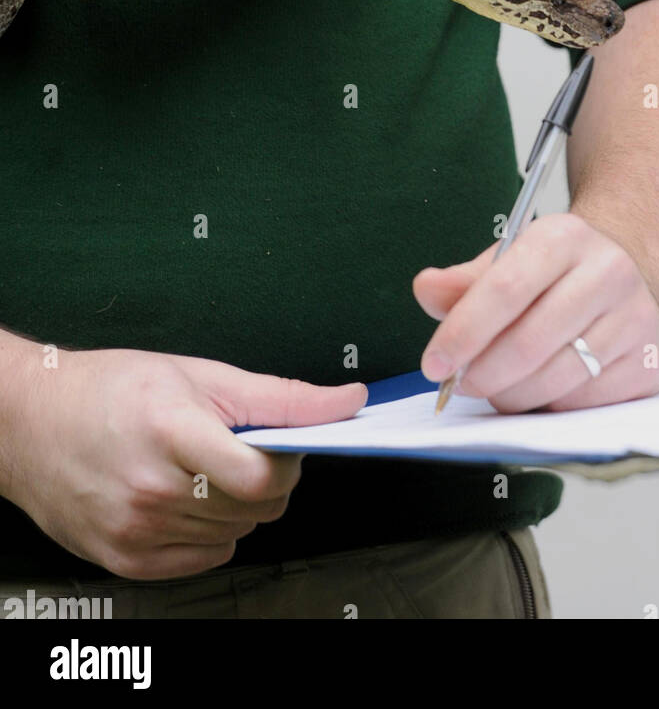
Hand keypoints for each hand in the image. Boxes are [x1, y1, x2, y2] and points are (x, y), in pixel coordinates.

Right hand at [2, 346, 365, 579]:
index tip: (283, 443)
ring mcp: (137, 531)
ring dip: (238, 504)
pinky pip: (207, 558)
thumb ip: (282, 397)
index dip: (289, 462)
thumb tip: (350, 403)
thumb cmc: (115, 389)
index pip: (263, 477)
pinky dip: (212, 530)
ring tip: (203, 467)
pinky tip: (186, 496)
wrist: (31, 423)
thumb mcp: (201, 374)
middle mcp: (152, 489)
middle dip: (267, 478)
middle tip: (240, 446)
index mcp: (172, 432)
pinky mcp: (127, 561)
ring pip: (237, 533)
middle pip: (257, 507)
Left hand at [414, 213, 658, 412]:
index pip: (505, 289)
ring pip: (556, 380)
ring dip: (513, 396)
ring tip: (499, 387)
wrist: (623, 278)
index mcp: (564, 237)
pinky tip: (543, 388)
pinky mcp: (652, 360)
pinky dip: (552, 406)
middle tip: (461, 384)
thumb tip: (426, 289)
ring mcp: (637, 317)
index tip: (435, 363)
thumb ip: (461, 282)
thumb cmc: (554, 275)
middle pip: (530, 343)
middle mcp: (609, 271)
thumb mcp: (506, 263)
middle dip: (483, 374)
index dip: (463, 333)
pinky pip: (585, 403)